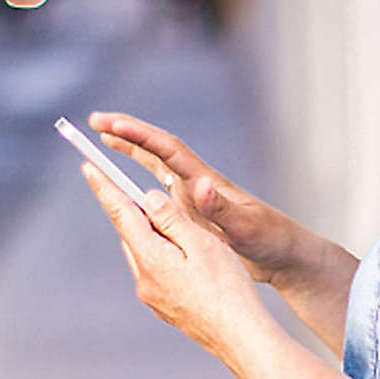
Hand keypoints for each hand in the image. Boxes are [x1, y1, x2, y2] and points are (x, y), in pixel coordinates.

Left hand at [83, 163, 267, 358]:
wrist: (240, 337)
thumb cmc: (228, 290)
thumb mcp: (202, 244)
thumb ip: (172, 219)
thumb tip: (148, 199)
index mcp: (151, 257)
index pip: (121, 213)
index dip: (105, 187)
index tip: (89, 167)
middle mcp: (144, 279)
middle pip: (133, 235)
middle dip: (141, 215)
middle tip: (160, 201)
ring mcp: (153, 297)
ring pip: (146, 256)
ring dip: (157, 240)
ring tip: (189, 237)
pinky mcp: (165, 308)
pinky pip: (158, 275)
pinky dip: (168, 261)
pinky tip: (194, 266)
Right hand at [87, 112, 296, 284]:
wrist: (284, 256)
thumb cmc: (271, 240)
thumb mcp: (246, 227)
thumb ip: (222, 210)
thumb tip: (200, 186)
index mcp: (207, 182)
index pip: (168, 150)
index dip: (138, 135)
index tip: (110, 124)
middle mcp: (198, 184)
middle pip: (158, 151)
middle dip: (128, 134)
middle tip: (95, 122)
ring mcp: (196, 199)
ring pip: (157, 169)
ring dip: (132, 152)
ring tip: (104, 139)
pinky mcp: (196, 215)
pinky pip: (162, 195)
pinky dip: (142, 185)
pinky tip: (131, 189)